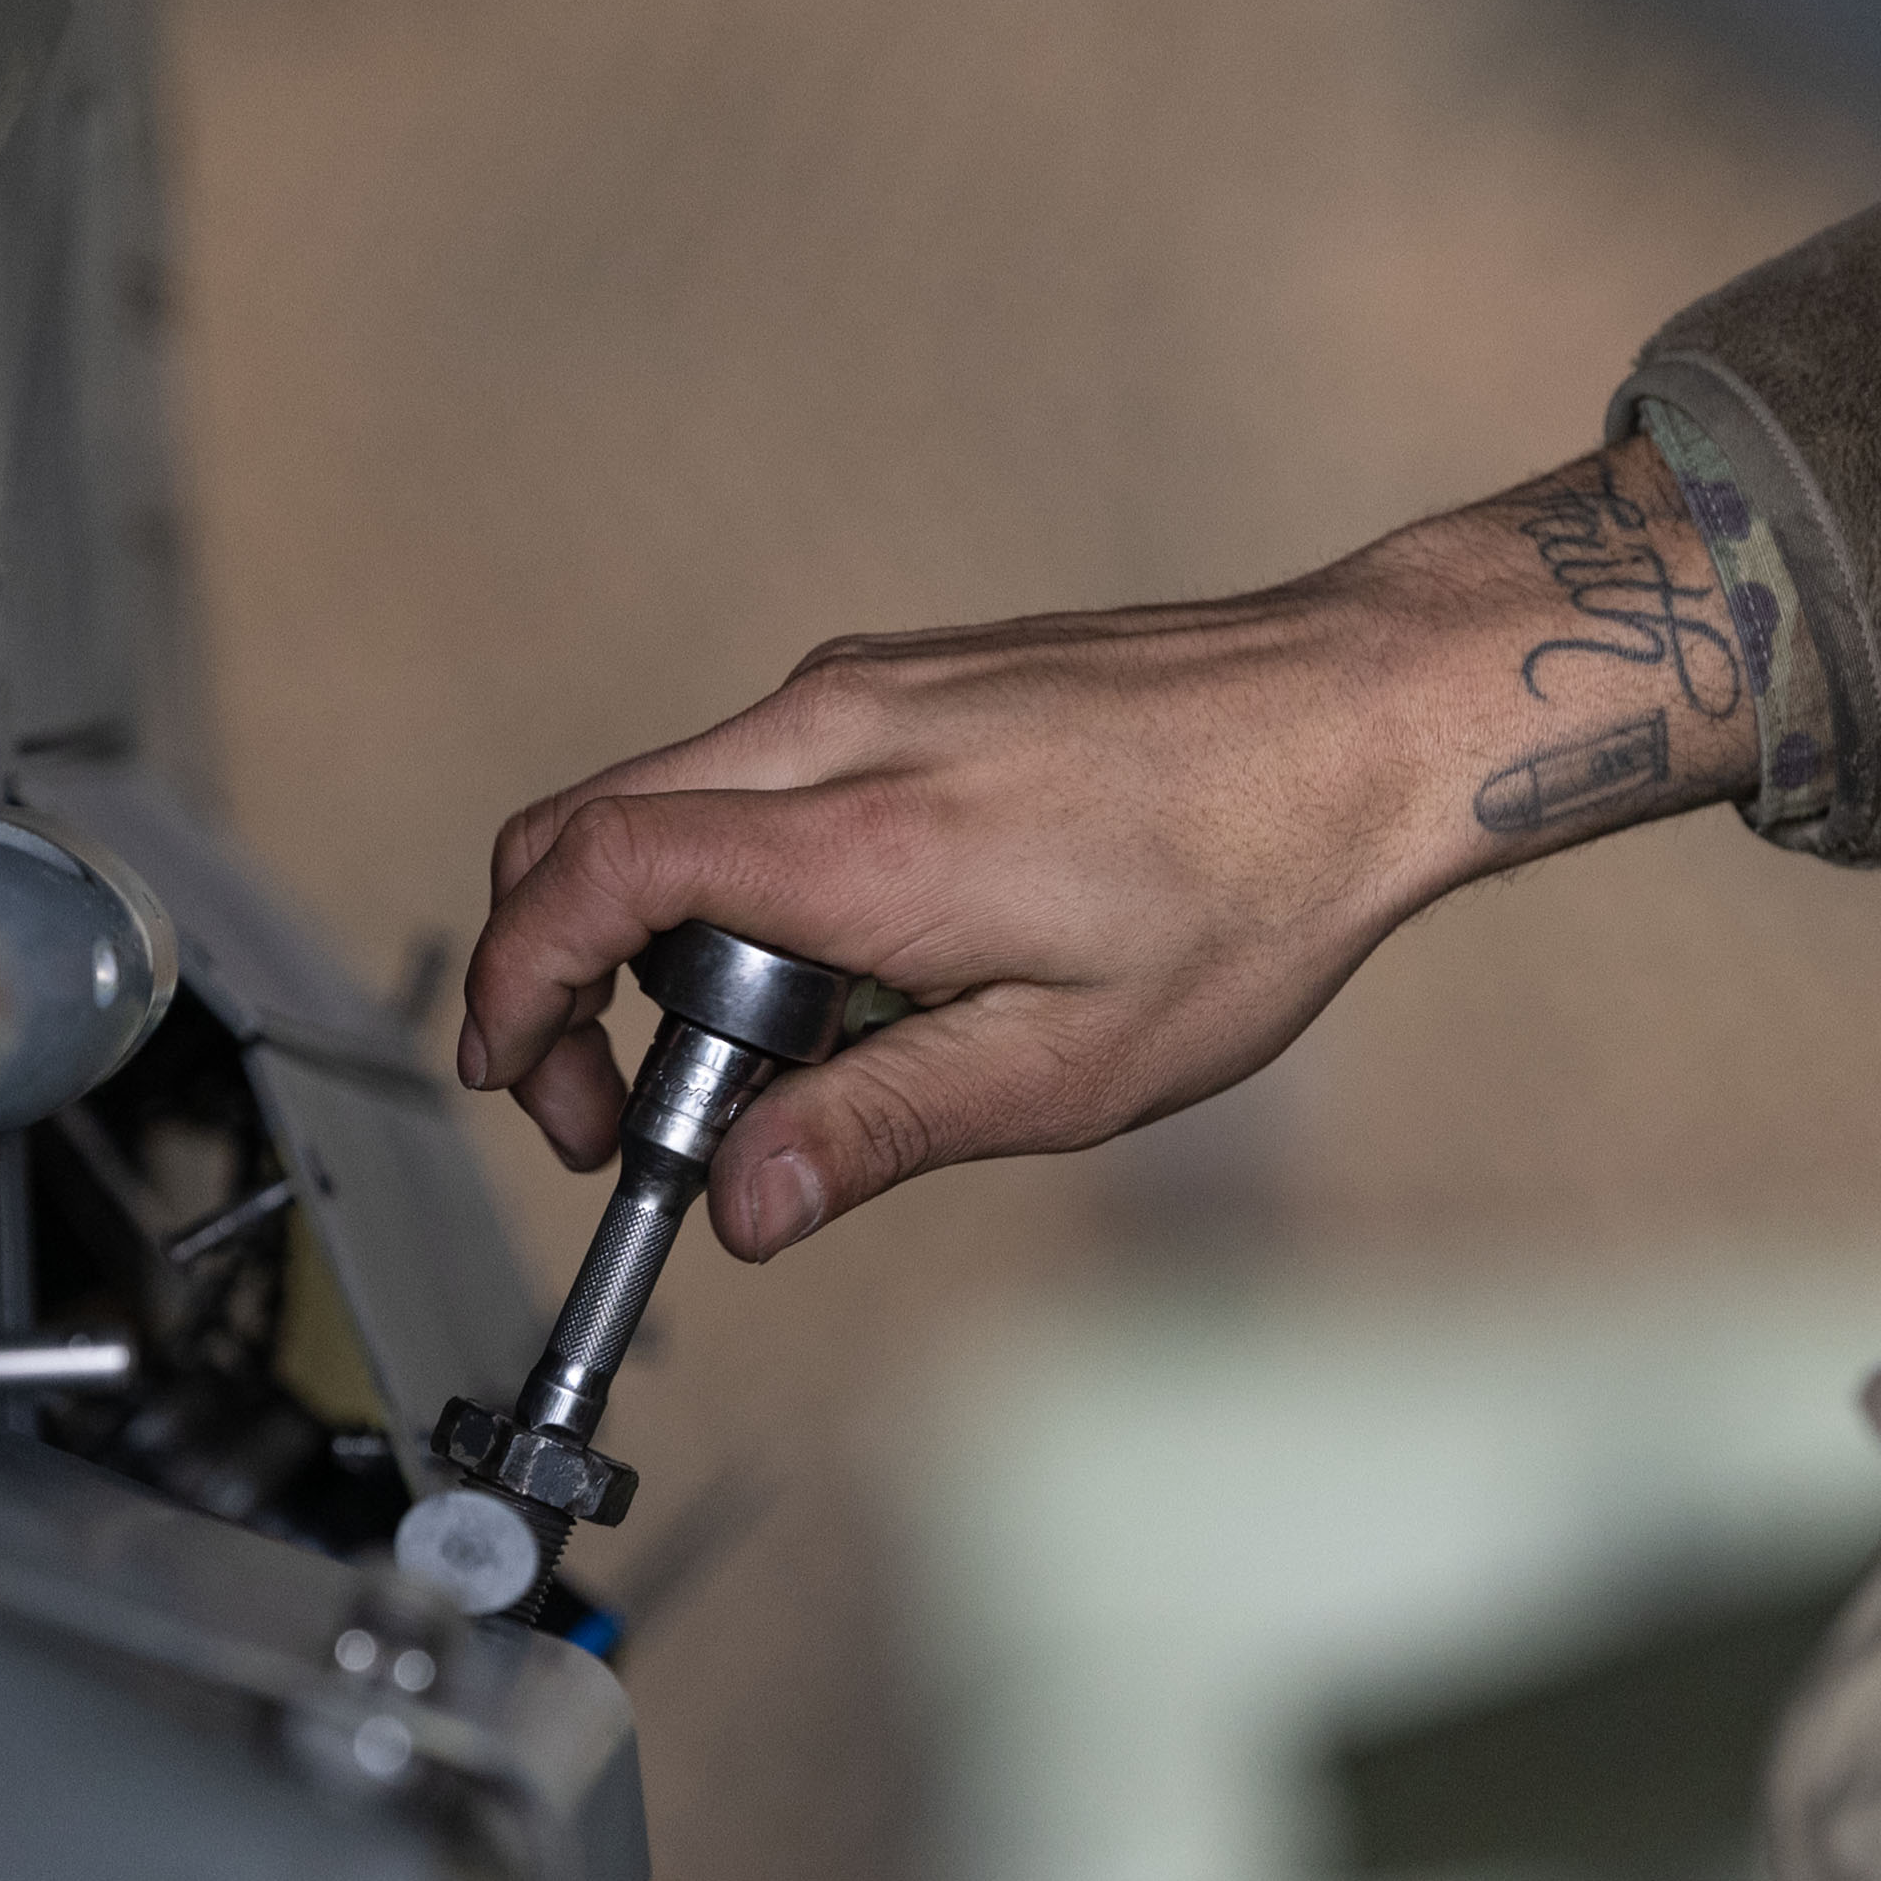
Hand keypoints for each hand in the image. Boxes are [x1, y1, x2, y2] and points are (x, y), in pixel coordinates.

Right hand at [455, 441, 1761, 1257]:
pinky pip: (756, 773)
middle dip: (556, 974)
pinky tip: (853, 966)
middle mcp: (841, 730)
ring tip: (778, 1053)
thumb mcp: (1073, 1070)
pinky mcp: (907, 675)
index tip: (519, 1078)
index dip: (513, 983)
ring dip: (657, 932)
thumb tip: (746, 1204)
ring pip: (667, 796)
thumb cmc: (1253, 886)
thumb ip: (884, 1130)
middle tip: (619, 1107)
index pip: (593, 875)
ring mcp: (869, 684)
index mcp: (866, 841)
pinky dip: (735, 874)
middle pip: (587, 825)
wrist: (1366, 721)